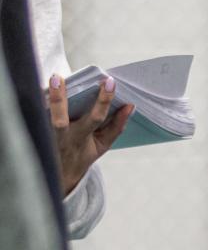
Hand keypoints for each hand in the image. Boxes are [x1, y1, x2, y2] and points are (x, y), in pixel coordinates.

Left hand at [47, 75, 132, 193]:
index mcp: (82, 138)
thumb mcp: (103, 144)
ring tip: (47, 79)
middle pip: (59, 120)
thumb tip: (129, 106)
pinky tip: (39, 87)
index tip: (110, 83)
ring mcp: (48, 136)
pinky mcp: (38, 132)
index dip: (105, 100)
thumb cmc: (83, 154)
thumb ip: (116, 126)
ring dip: (41, 100)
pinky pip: (36, 115)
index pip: (97, 117)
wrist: (62, 171)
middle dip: (59, 99)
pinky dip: (37, 101)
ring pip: (42, 119)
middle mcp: (64, 137)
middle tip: (58, 78)